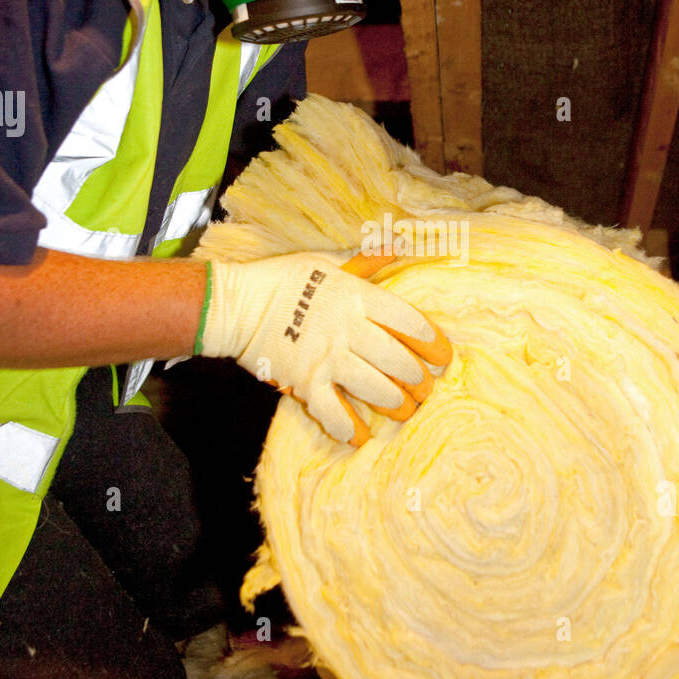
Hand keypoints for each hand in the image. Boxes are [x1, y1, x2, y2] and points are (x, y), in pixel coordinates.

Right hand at [198, 250, 451, 444]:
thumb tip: (398, 243)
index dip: (433, 342)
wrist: (235, 305)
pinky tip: (362, 436)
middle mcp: (347, 329)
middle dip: (419, 379)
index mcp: (356, 297)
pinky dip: (351, 429)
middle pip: (398, 361)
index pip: (408, 322)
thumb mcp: (327, 262)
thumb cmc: (282, 280)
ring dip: (396, 404)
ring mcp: (326, 359)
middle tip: (426, 388)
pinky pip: (335, 413)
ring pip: (376, 389)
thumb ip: (366, 260)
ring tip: (405, 409)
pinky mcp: (305, 383)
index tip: (443, 356)